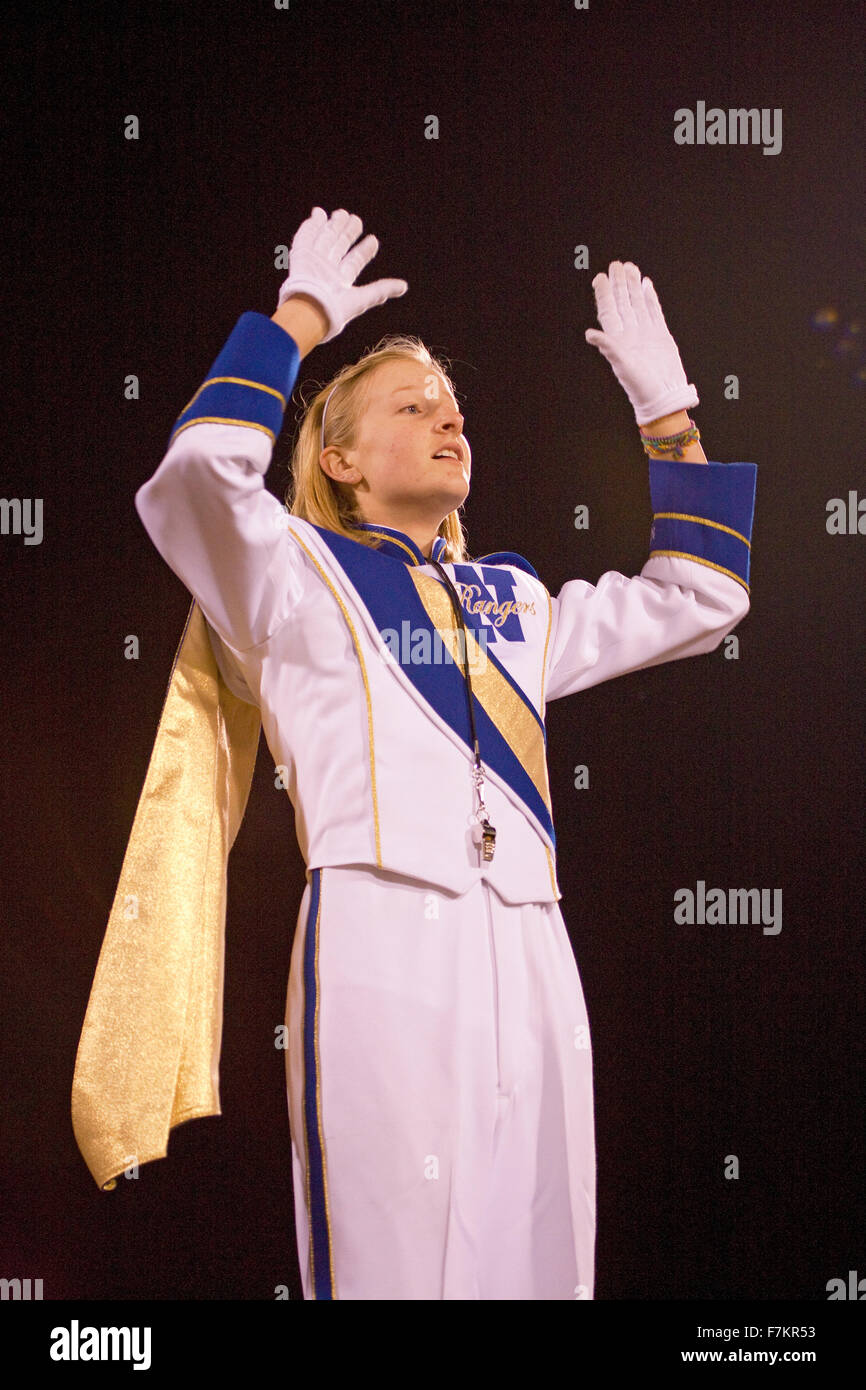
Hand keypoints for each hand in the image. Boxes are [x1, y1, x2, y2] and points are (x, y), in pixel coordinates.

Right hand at [277, 207, 407, 342]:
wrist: (309, 311)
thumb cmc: (335, 310)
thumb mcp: (362, 299)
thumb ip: (381, 290)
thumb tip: (405, 286)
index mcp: (341, 282)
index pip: (355, 261)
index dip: (365, 250)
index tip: (374, 240)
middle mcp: (327, 271)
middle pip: (339, 246)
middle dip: (348, 233)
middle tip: (356, 220)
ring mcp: (313, 263)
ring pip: (324, 239)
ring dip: (332, 225)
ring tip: (342, 213)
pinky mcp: (300, 257)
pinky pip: (305, 238)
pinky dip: (310, 226)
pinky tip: (318, 214)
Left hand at [585, 261, 698, 426]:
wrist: (664, 396)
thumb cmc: (641, 387)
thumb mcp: (622, 367)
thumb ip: (608, 348)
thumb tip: (590, 334)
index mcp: (618, 340)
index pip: (608, 312)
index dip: (604, 295)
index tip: (600, 277)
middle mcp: (630, 334)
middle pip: (622, 303)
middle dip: (618, 284)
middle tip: (615, 264)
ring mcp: (646, 333)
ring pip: (637, 303)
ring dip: (632, 286)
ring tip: (629, 268)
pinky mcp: (661, 335)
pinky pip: (653, 311)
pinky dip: (649, 298)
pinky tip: (646, 284)